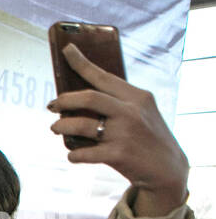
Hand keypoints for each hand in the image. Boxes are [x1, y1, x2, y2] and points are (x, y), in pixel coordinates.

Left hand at [48, 43, 188, 214]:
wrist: (167, 168)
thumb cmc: (147, 137)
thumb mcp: (142, 112)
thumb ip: (118, 102)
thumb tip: (79, 97)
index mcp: (137, 96)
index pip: (104, 76)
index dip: (82, 63)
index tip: (66, 50)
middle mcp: (131, 112)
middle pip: (89, 98)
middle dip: (64, 100)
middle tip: (51, 105)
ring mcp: (125, 133)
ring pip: (81, 125)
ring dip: (62, 126)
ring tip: (55, 128)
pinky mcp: (119, 155)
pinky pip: (84, 153)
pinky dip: (74, 154)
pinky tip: (72, 154)